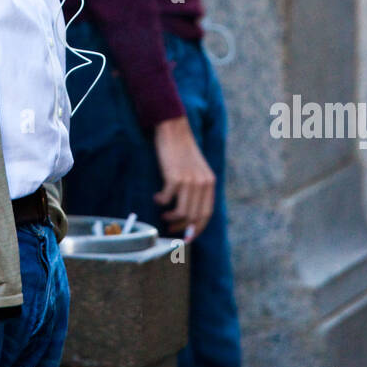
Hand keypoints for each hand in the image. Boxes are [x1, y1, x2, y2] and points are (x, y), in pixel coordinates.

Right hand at [153, 115, 215, 239]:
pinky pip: (167, 199)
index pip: (206, 214)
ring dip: (171, 218)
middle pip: (194, 217)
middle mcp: (202, 184)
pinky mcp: (174, 177)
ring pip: (182, 212)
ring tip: (164, 215)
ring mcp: (189, 181)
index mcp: (209, 183)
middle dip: (181, 227)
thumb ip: (197, 188)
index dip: (196, 229)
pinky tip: (157, 197)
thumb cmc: (181, 150)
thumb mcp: (196, 169)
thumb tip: (188, 214)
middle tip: (170, 228)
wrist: (173, 129)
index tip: (187, 237)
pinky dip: (161, 202)